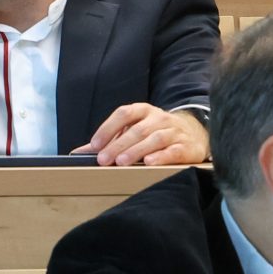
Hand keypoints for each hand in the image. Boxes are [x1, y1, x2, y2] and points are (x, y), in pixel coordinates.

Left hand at [78, 103, 207, 166]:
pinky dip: (161, 156)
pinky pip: (173, 150)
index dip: (108, 128)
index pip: (123, 113)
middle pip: (137, 130)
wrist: (194, 134)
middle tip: (104, 159)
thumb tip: (77, 153)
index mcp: (143, 111)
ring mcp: (174, 131)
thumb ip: (108, 141)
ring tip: (122, 162)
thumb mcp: (133, 131)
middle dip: (119, 145)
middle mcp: (159, 118)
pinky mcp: (186, 146)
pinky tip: (149, 162)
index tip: (95, 145)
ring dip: (137, 150)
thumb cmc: (156, 133)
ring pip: (155, 139)